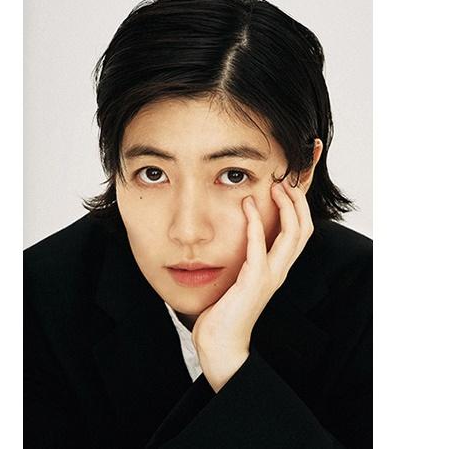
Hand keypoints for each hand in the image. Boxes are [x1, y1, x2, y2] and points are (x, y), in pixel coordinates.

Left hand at [192, 176, 314, 391]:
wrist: (221, 344)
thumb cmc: (226, 311)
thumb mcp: (240, 277)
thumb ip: (245, 257)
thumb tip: (237, 235)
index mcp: (278, 268)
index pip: (300, 231)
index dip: (301, 207)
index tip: (292, 184)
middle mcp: (280, 271)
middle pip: (304, 229)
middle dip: (299, 201)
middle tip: (286, 179)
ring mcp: (270, 276)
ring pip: (293, 235)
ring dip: (286, 207)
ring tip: (276, 186)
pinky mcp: (254, 282)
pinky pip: (259, 247)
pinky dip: (256, 223)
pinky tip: (248, 206)